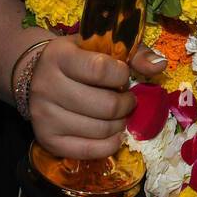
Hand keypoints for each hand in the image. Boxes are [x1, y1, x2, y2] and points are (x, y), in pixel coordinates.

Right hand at [27, 36, 165, 158]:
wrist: (36, 76)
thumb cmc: (77, 58)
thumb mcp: (100, 46)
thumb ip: (133, 53)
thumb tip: (161, 65)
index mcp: (59, 56)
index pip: (100, 70)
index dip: (121, 75)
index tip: (123, 75)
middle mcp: (46, 85)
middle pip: (104, 105)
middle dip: (126, 104)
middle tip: (128, 100)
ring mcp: (44, 115)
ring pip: (98, 129)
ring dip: (119, 124)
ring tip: (120, 115)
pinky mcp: (47, 139)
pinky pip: (88, 150)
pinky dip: (109, 144)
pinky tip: (114, 134)